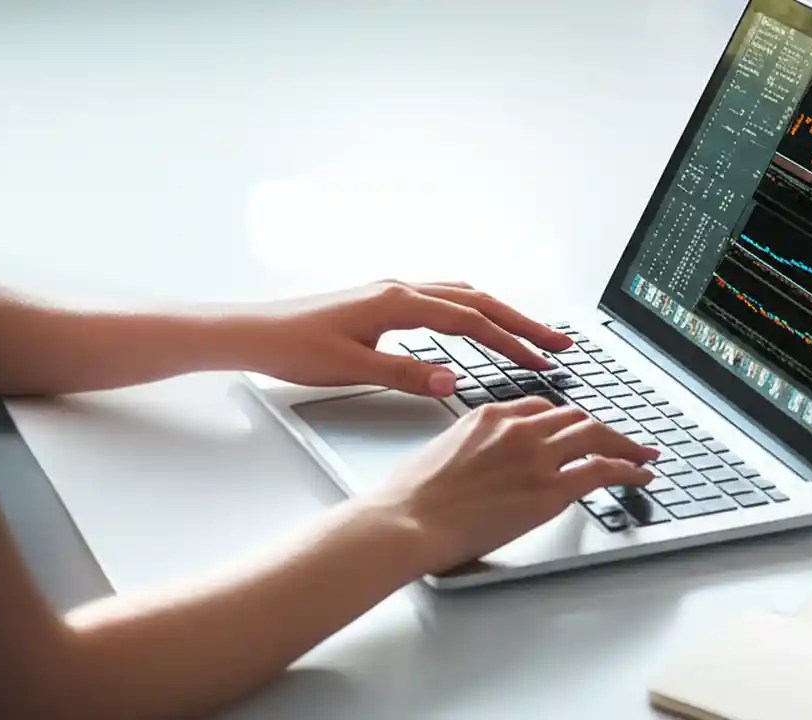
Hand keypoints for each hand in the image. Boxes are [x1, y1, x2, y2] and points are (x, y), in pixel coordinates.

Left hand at [238, 281, 571, 395]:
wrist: (252, 332)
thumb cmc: (293, 349)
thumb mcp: (351, 370)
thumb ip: (405, 374)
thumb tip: (454, 380)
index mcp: (397, 302)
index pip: (471, 322)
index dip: (511, 342)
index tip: (543, 361)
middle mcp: (400, 289)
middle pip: (478, 299)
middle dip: (522, 322)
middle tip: (559, 342)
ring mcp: (392, 291)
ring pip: (462, 295)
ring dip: (500, 313)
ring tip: (530, 333)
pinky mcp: (383, 301)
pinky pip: (443, 298)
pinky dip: (473, 310)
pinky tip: (477, 323)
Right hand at [366, 396, 659, 573]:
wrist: (407, 519)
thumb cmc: (411, 497)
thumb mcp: (442, 451)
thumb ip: (473, 447)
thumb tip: (483, 462)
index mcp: (489, 415)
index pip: (540, 408)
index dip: (565, 420)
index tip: (576, 430)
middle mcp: (518, 428)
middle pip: (574, 417)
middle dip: (601, 429)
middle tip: (620, 440)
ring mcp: (536, 457)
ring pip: (596, 436)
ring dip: (625, 445)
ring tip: (642, 455)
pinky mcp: (549, 490)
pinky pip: (601, 470)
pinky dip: (629, 470)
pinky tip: (640, 475)